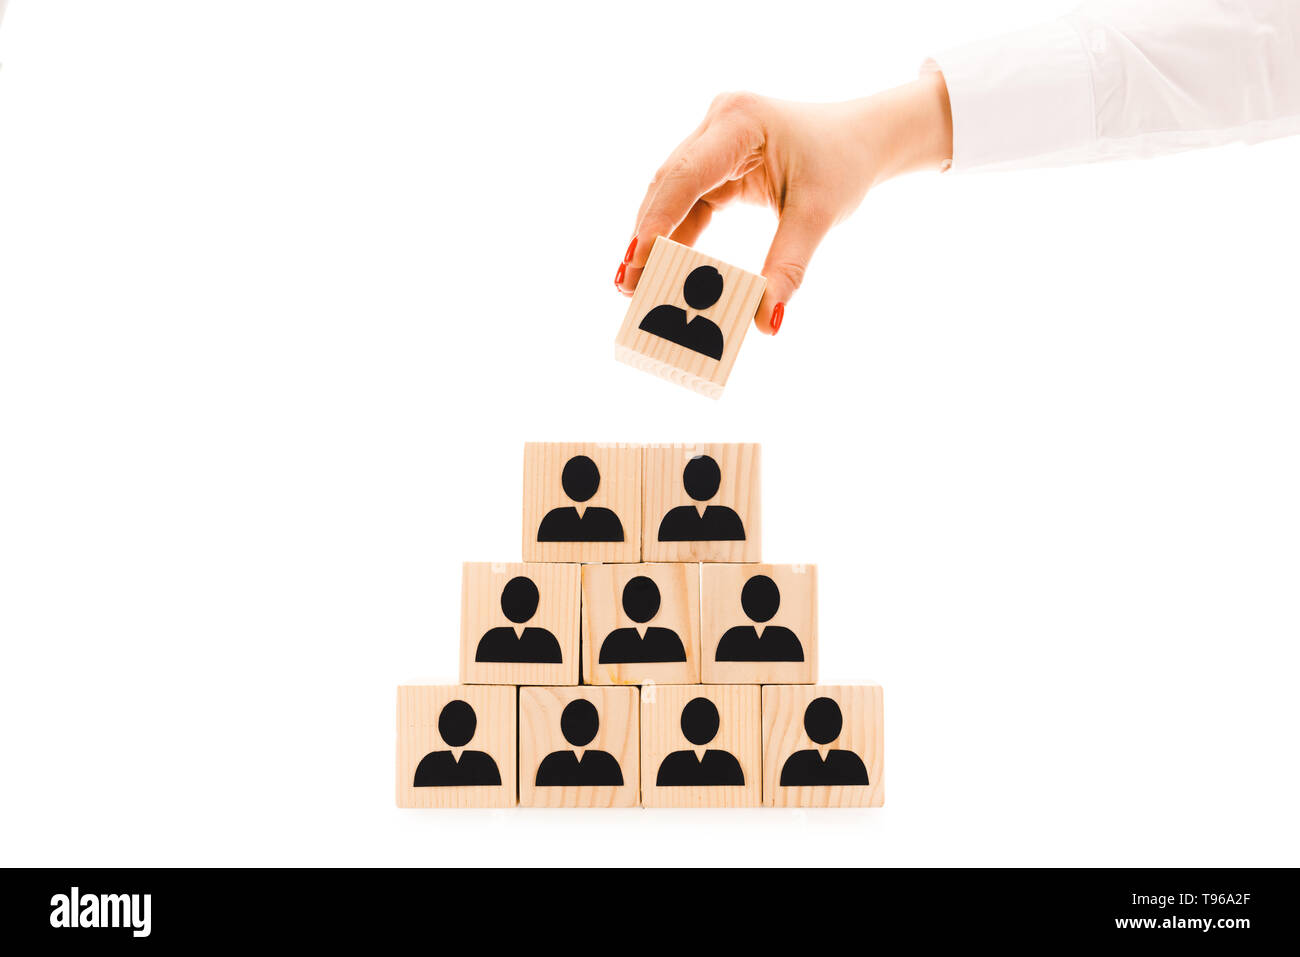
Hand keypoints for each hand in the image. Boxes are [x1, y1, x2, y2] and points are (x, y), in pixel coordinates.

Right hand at [616, 71, 952, 333]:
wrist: (864, 138)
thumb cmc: (844, 163)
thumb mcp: (819, 215)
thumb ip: (788, 266)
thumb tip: (766, 322)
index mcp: (741, 123)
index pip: (686, 174)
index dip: (658, 219)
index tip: (637, 260)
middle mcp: (718, 124)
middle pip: (669, 185)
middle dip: (647, 235)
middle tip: (625, 285)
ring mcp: (713, 140)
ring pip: (671, 195)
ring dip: (655, 239)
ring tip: (631, 285)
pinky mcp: (715, 161)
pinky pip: (687, 202)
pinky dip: (676, 236)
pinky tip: (657, 267)